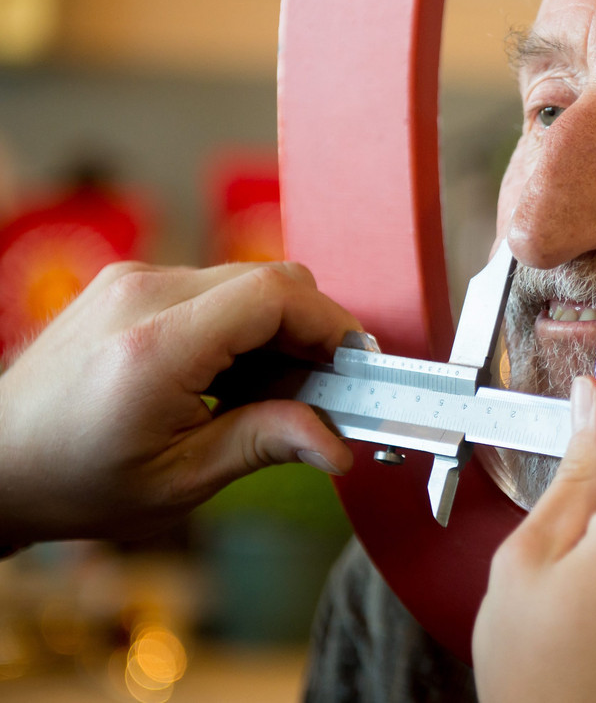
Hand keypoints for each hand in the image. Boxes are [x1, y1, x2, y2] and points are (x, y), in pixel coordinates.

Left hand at [0, 261, 359, 544]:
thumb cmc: (75, 479)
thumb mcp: (179, 480)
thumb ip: (265, 445)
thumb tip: (338, 444)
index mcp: (157, 346)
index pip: (276, 294)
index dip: (331, 325)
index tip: (355, 368)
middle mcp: (144, 294)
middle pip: (271, 280)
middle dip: (310, 333)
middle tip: (313, 394)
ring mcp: (133, 280)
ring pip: (247, 281)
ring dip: (275, 332)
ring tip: (257, 395)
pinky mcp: (130, 282)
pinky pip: (215, 286)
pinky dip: (241, 325)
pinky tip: (225, 377)